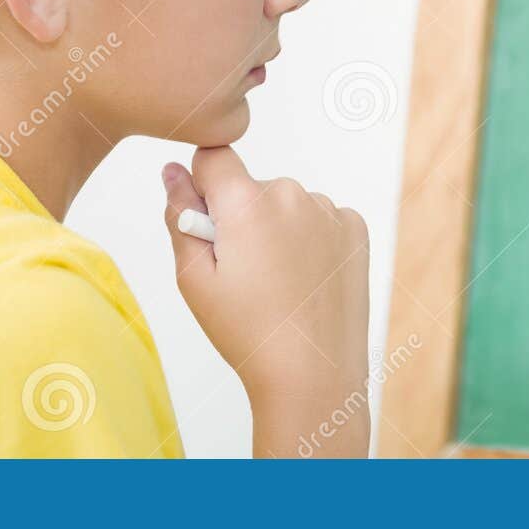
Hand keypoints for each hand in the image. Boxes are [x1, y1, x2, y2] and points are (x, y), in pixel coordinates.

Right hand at [161, 145, 370, 456]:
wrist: (314, 373)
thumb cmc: (248, 332)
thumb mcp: (194, 278)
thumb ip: (181, 214)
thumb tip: (173, 170)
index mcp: (247, 202)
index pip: (214, 156)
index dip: (205, 186)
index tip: (210, 223)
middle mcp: (292, 193)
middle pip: (252, 186)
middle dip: (241, 215)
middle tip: (244, 273)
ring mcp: (329, 209)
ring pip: (288, 204)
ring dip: (278, 228)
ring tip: (278, 283)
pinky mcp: (355, 228)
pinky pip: (321, 219)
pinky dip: (311, 240)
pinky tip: (307, 280)